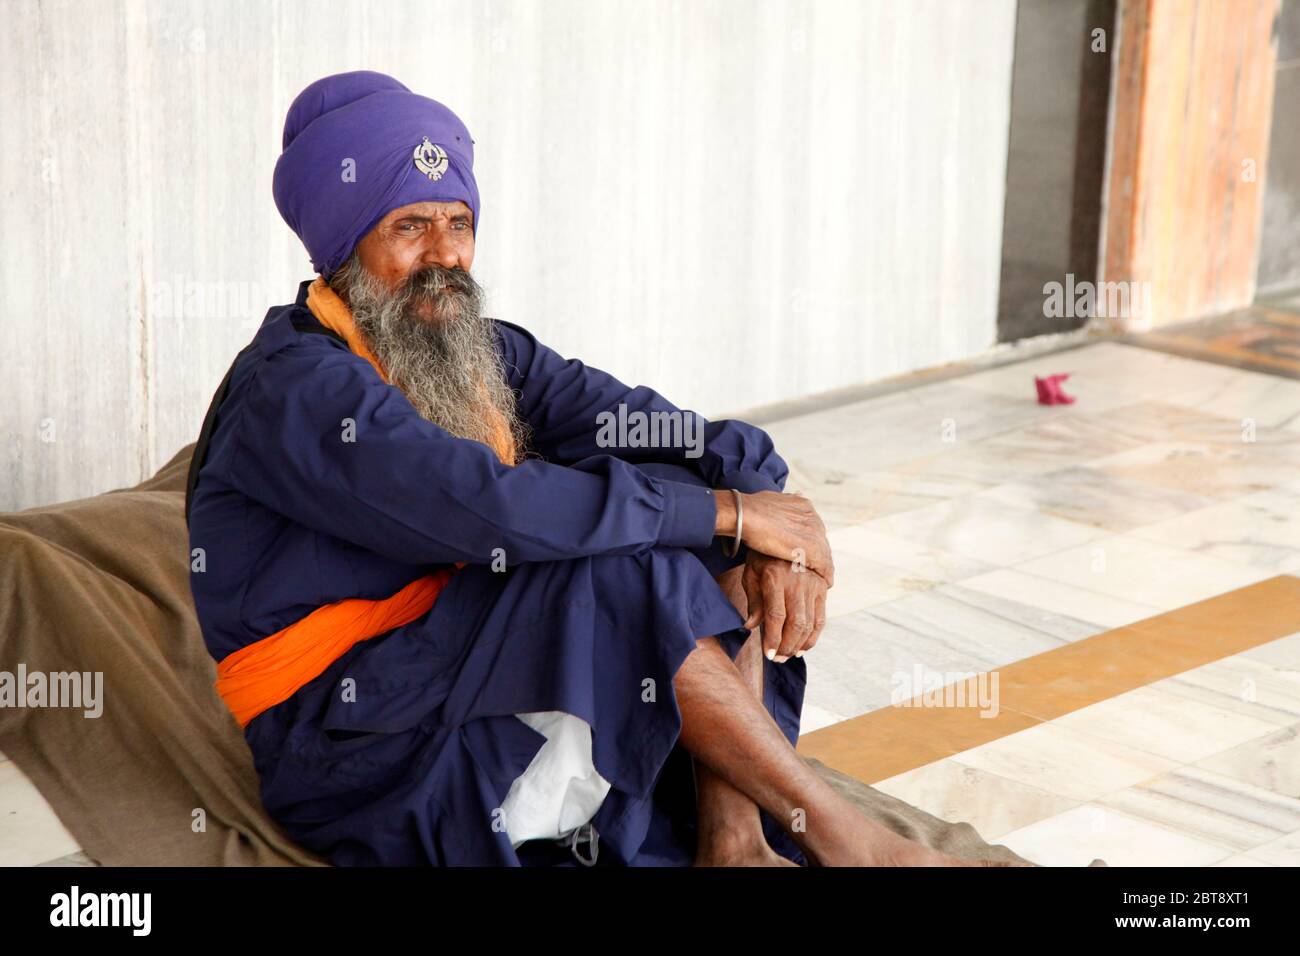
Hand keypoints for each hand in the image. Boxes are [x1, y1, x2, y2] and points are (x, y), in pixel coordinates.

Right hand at [716, 490, 833, 586]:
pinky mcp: (813, 549)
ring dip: (823, 567)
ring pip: (825, 554)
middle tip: (812, 569)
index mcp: (803, 506)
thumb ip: (776, 511)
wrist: (745, 515)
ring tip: (822, 581)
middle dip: (817, 554)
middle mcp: (813, 517)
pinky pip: (825, 566)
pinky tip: (825, 584)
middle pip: (821, 541)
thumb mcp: (766, 506)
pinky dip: (825, 577)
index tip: (804, 553)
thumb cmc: (747, 512)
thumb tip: (773, 514)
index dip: (807, 542)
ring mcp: (815, 533)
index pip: (812, 528)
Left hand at [738, 552, 828, 661]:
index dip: (773, 638)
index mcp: (775, 578)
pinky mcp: (822, 588)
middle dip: (786, 646)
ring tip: (787, 656)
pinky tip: (803, 647)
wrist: (789, 534)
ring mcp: (812, 585)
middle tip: (777, 659)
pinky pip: (821, 618)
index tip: (768, 654)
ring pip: (810, 624)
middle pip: (796, 623)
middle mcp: (797, 582)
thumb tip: (751, 627)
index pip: (776, 615)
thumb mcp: (751, 573)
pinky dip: (813, 636)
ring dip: (799, 645)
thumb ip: (753, 601)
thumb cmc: (763, 557)